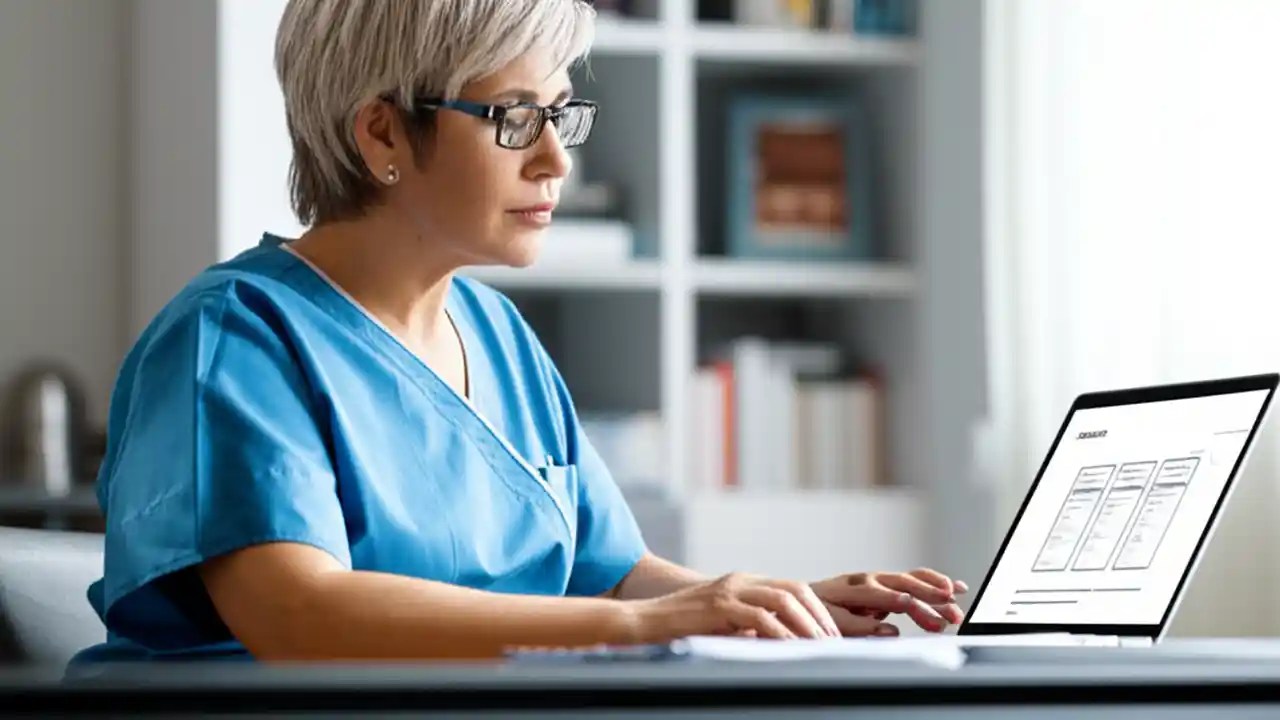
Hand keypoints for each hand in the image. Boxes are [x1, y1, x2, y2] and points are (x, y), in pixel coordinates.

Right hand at [631, 572, 841, 641]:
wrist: (642, 622)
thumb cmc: (680, 628)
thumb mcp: (722, 624)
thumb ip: (749, 626)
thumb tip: (781, 643)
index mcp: (743, 582)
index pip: (792, 588)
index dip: (816, 611)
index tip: (829, 635)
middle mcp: (740, 581)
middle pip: (794, 590)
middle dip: (819, 617)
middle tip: (832, 643)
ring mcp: (729, 590)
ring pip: (783, 600)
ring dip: (806, 625)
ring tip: (818, 647)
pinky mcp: (718, 606)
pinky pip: (759, 617)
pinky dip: (779, 633)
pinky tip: (789, 649)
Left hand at [810, 568, 968, 635]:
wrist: (808, 596)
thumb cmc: (817, 610)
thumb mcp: (831, 620)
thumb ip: (858, 626)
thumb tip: (890, 632)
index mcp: (851, 587)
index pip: (877, 593)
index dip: (894, 599)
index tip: (911, 604)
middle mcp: (869, 579)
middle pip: (902, 584)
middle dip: (926, 596)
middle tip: (948, 612)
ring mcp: (880, 580)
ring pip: (913, 580)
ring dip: (936, 592)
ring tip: (956, 609)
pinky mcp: (889, 585)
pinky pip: (915, 581)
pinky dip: (936, 584)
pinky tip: (957, 589)